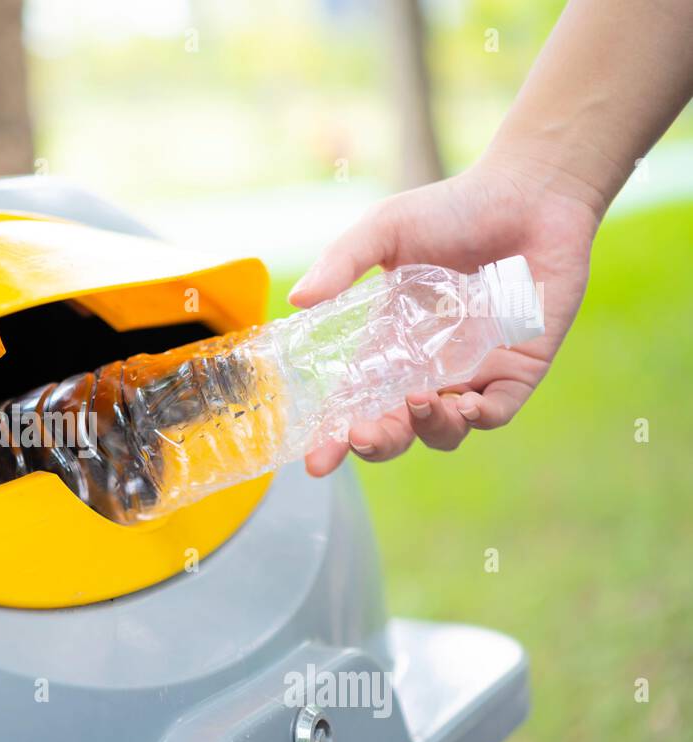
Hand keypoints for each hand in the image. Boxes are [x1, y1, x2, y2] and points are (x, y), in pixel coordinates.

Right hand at [289, 155, 600, 476]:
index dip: (333, 437)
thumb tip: (298, 299)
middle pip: (396, 430)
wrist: (530, 194)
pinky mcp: (518, 368)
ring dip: (428, 430)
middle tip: (363, 436)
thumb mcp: (384, 231)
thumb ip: (342, 264)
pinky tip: (464, 404)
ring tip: (418, 404)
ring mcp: (473, 373)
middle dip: (377, 444)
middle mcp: (427, 369)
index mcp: (389, 347)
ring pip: (445, 431)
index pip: (353, 405)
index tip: (314, 461)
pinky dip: (479, 418)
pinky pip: (497, 412)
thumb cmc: (455, 208)